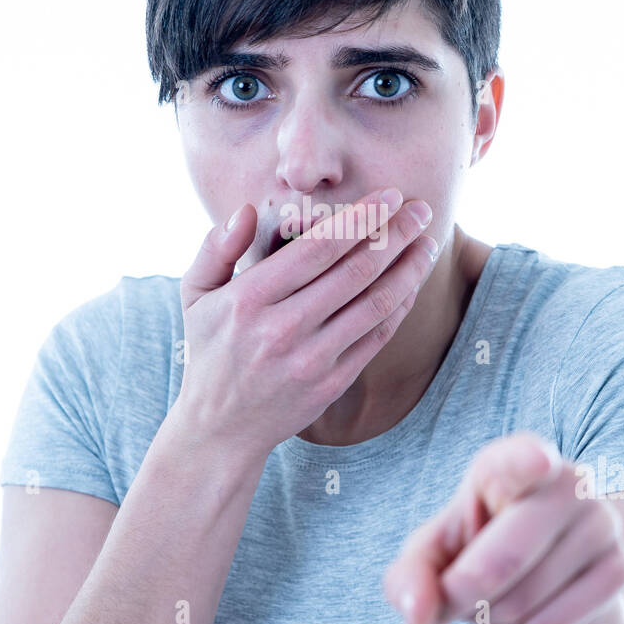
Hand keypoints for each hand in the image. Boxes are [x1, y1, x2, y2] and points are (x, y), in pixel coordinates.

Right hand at [175, 187, 438, 459]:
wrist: (220, 428)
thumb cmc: (211, 350)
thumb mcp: (196, 295)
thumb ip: (217, 248)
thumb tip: (244, 209)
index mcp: (249, 299)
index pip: (317, 248)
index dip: (360, 217)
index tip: (389, 195)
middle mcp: (282, 328)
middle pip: (354, 270)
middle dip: (395, 234)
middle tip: (422, 209)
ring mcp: (311, 359)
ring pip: (375, 303)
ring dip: (408, 269)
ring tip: (427, 243)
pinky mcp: (332, 383)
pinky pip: (377, 336)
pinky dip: (400, 306)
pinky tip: (411, 282)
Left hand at [381, 432, 623, 623]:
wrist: (537, 580)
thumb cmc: (473, 551)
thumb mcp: (431, 558)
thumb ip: (409, 578)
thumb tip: (417, 616)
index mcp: (512, 462)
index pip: (521, 458)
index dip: (528, 461)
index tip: (540, 462)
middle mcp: (568, 481)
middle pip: (506, 558)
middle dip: (462, 593)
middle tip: (452, 600)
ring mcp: (602, 522)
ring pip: (523, 599)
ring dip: (489, 617)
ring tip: (493, 597)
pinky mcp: (621, 568)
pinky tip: (519, 615)